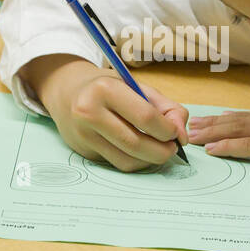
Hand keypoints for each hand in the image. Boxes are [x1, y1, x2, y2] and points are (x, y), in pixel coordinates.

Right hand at [28, 55, 189, 170]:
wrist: (68, 93)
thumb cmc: (108, 87)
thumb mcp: (137, 87)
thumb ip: (166, 108)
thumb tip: (182, 136)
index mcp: (105, 89)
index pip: (145, 118)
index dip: (168, 130)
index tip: (176, 133)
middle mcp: (89, 113)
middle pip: (136, 143)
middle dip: (163, 150)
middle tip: (173, 147)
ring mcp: (84, 135)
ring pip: (128, 160)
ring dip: (151, 160)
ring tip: (160, 150)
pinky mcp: (84, 151)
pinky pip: (118, 164)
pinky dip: (136, 162)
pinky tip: (142, 152)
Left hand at [186, 102, 249, 174]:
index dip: (228, 117)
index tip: (211, 118)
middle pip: (238, 120)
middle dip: (213, 123)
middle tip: (192, 125)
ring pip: (237, 130)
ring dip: (213, 133)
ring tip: (194, 136)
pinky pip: (248, 147)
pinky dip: (229, 147)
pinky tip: (213, 149)